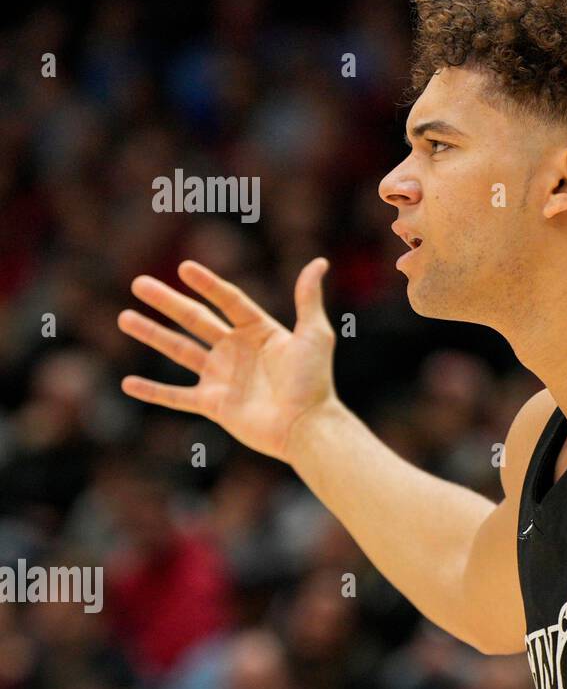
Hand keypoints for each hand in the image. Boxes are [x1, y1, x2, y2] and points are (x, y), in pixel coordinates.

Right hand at [118, 258, 338, 462]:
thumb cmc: (314, 381)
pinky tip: (127, 382)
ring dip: (152, 334)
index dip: (208, 284)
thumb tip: (320, 262)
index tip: (184, 267)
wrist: (306, 426)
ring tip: (124, 317)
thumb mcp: (314, 334)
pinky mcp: (213, 404)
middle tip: (139, 284)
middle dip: (167, 302)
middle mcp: (237, 351)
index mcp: (260, 331)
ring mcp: (223, 377)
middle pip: (196, 320)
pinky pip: (176, 397)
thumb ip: (308, 299)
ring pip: (180, 351)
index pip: (228, 301)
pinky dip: (152, 391)